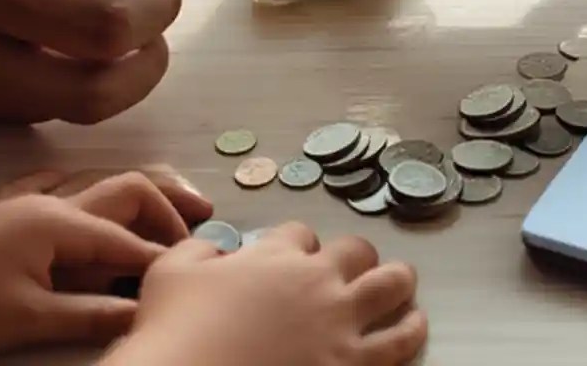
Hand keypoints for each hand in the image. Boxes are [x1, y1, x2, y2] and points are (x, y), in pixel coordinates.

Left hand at [0, 172, 199, 357]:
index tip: (196, 274)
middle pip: (126, 189)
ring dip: (136, 194)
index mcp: (59, 224)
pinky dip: (84, 189)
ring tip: (170, 203)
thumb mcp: (26, 320)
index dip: (167, 258)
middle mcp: (49, 204)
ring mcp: (24, 204)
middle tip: (205, 221)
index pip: (132, 239)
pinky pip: (54, 187)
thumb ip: (91, 315)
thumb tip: (145, 315)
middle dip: (169, 204)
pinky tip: (88, 193)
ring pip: (96, 184)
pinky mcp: (1, 214)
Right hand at [101, 223, 426, 365]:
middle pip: (355, 251)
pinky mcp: (351, 363)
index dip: (297, 245)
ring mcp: (338, 321)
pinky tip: (415, 324)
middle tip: (354, 266)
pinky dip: (411, 329)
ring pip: (390, 285)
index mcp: (274, 255)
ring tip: (402, 282)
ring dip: (397, 280)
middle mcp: (315, 280)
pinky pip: (398, 341)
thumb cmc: (173, 331)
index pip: (299, 234)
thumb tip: (215, 247)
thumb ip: (198, 251)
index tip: (292, 257)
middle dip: (355, 256)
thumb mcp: (170, 272)